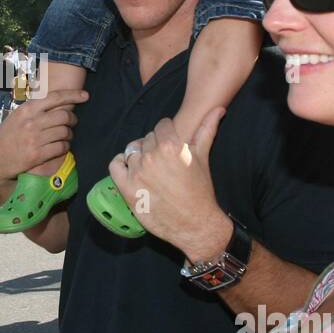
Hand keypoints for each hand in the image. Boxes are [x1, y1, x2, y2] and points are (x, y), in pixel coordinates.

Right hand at [0, 88, 88, 189]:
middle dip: (73, 119)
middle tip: (72, 122)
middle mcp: (31, 122)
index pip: (55, 97)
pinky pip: (62, 147)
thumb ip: (35, 109)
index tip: (85, 96)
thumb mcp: (17, 117)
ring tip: (66, 136)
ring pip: (65, 132)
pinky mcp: (37, 155)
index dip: (73, 95)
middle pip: (64, 115)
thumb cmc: (7, 136)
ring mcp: (34, 139)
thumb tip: (58, 102)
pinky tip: (61, 146)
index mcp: (27, 109)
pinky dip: (66, 146)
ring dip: (70, 134)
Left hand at [108, 108, 230, 257]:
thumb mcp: (203, 157)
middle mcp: (151, 157)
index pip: (161, 126)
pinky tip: (130, 168)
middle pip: (147, 139)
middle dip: (155, 146)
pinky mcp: (126, 188)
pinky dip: (121, 163)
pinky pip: (115, 165)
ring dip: (140, 156)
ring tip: (150, 167)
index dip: (167, 133)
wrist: (195, 224)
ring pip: (132, 151)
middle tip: (163, 161)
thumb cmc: (201, 191)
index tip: (170, 143)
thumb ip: (207, 129)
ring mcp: (137, 172)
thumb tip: (218, 109)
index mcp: (171, 146)